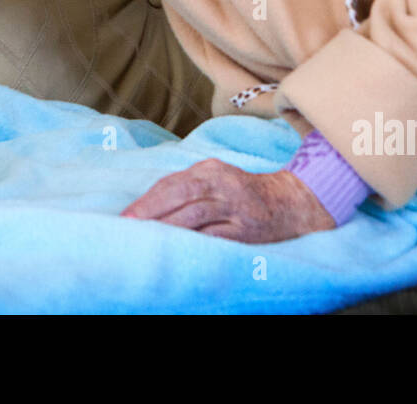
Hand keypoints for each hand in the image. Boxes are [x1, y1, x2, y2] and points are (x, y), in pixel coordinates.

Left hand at [120, 158, 335, 242]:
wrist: (290, 202)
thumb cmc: (243, 192)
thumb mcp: (217, 179)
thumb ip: (189, 187)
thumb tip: (151, 206)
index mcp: (211, 170)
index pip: (172, 182)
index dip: (148, 199)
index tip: (127, 215)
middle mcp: (221, 184)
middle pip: (180, 193)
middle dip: (151, 209)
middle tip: (129, 224)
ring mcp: (234, 206)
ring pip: (195, 214)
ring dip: (168, 225)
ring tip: (147, 236)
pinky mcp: (245, 229)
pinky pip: (215, 235)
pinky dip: (194, 240)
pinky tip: (178, 247)